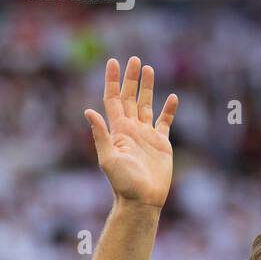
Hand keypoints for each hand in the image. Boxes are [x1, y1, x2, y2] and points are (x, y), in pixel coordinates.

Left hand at [84, 57, 177, 209]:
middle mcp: (131, 130)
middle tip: (133, 59)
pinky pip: (165, 122)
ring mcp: (146, 135)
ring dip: (147, 88)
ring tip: (147, 69)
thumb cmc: (124, 183)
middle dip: (130, 79)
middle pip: (129, 98)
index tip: (113, 62)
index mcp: (118, 131)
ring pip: (146, 105)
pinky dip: (169, 109)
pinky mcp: (161, 143)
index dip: (112, 81)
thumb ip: (101, 135)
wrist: (142, 200)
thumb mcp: (109, 159)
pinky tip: (172, 97)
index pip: (112, 100)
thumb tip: (88, 111)